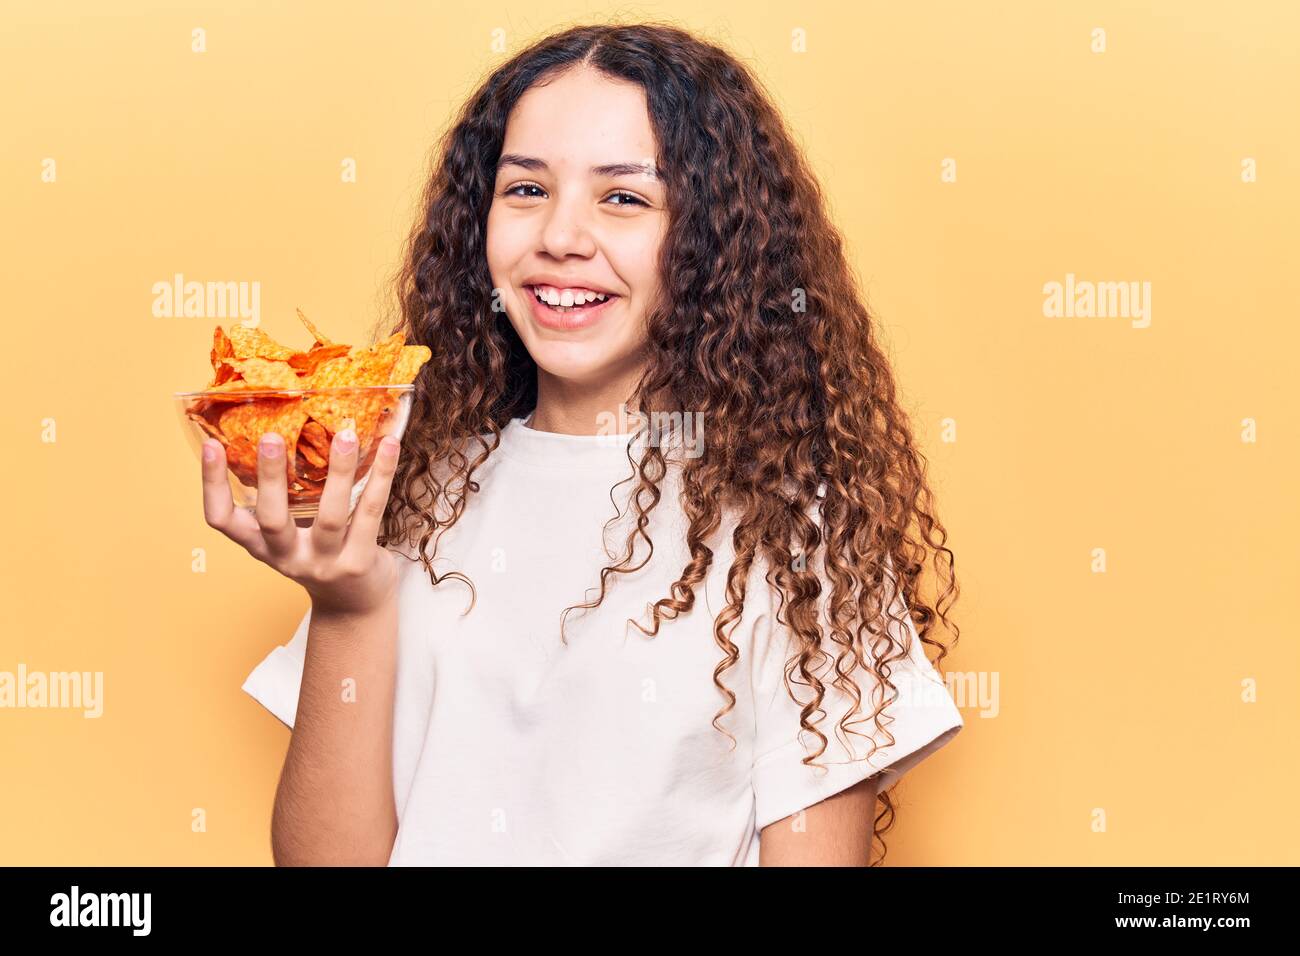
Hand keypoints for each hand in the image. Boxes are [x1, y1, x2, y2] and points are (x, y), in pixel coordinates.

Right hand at [201, 427, 400, 618]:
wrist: (354, 606)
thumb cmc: (320, 554)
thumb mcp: (291, 534)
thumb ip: (285, 498)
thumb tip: (286, 428)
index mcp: (262, 546)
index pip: (222, 521)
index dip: (212, 485)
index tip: (210, 446)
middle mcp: (287, 557)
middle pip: (273, 520)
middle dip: (272, 478)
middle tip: (272, 437)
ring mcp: (325, 562)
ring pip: (331, 515)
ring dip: (340, 471)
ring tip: (345, 434)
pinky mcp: (359, 563)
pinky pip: (371, 513)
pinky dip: (382, 476)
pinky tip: (391, 447)